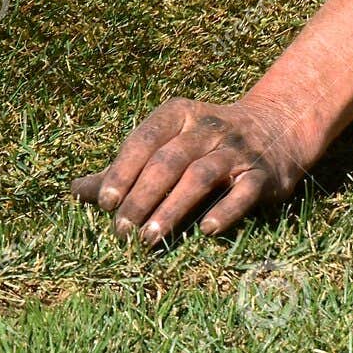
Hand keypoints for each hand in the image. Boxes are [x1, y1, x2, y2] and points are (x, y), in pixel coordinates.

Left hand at [72, 97, 313, 245]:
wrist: (277, 127)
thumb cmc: (204, 142)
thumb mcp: (164, 144)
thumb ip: (123, 169)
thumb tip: (75, 191)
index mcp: (177, 115)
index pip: (143, 141)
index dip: (122, 171)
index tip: (104, 203)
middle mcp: (207, 127)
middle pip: (167, 162)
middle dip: (140, 197)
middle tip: (121, 230)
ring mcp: (236, 150)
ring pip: (200, 177)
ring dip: (172, 208)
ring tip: (150, 238)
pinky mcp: (262, 175)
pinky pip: (243, 193)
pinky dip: (225, 211)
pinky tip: (205, 231)